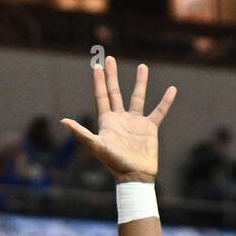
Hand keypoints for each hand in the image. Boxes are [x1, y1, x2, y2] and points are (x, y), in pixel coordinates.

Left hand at [61, 57, 175, 182]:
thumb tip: (63, 121)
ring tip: (143, 66)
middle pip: (115, 92)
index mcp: (107, 121)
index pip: (101, 96)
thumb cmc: (114, 163)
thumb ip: (81, 133)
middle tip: (110, 59)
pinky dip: (165, 101)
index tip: (97, 66)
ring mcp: (136, 123)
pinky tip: (172, 90)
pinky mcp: (150, 128)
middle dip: (112, 76)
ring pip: (138, 97)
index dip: (99, 81)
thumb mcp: (97, 146)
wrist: (135, 176)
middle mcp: (121, 119)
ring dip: (140, 82)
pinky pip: (159, 111)